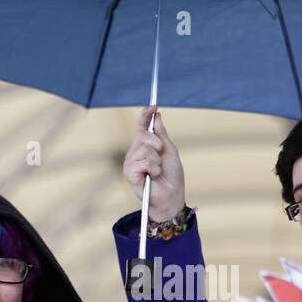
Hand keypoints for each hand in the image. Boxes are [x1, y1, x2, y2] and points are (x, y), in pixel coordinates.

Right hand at [123, 105, 185, 221]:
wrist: (172, 196)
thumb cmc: (171, 176)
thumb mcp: (169, 150)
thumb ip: (161, 134)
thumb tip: (157, 115)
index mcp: (143, 146)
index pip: (141, 126)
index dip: (145, 115)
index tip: (153, 105)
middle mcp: (134, 152)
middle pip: (143, 135)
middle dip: (157, 144)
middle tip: (161, 157)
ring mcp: (130, 162)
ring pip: (145, 148)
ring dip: (157, 159)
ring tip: (158, 171)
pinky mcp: (129, 173)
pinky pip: (144, 161)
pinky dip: (154, 168)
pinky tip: (153, 176)